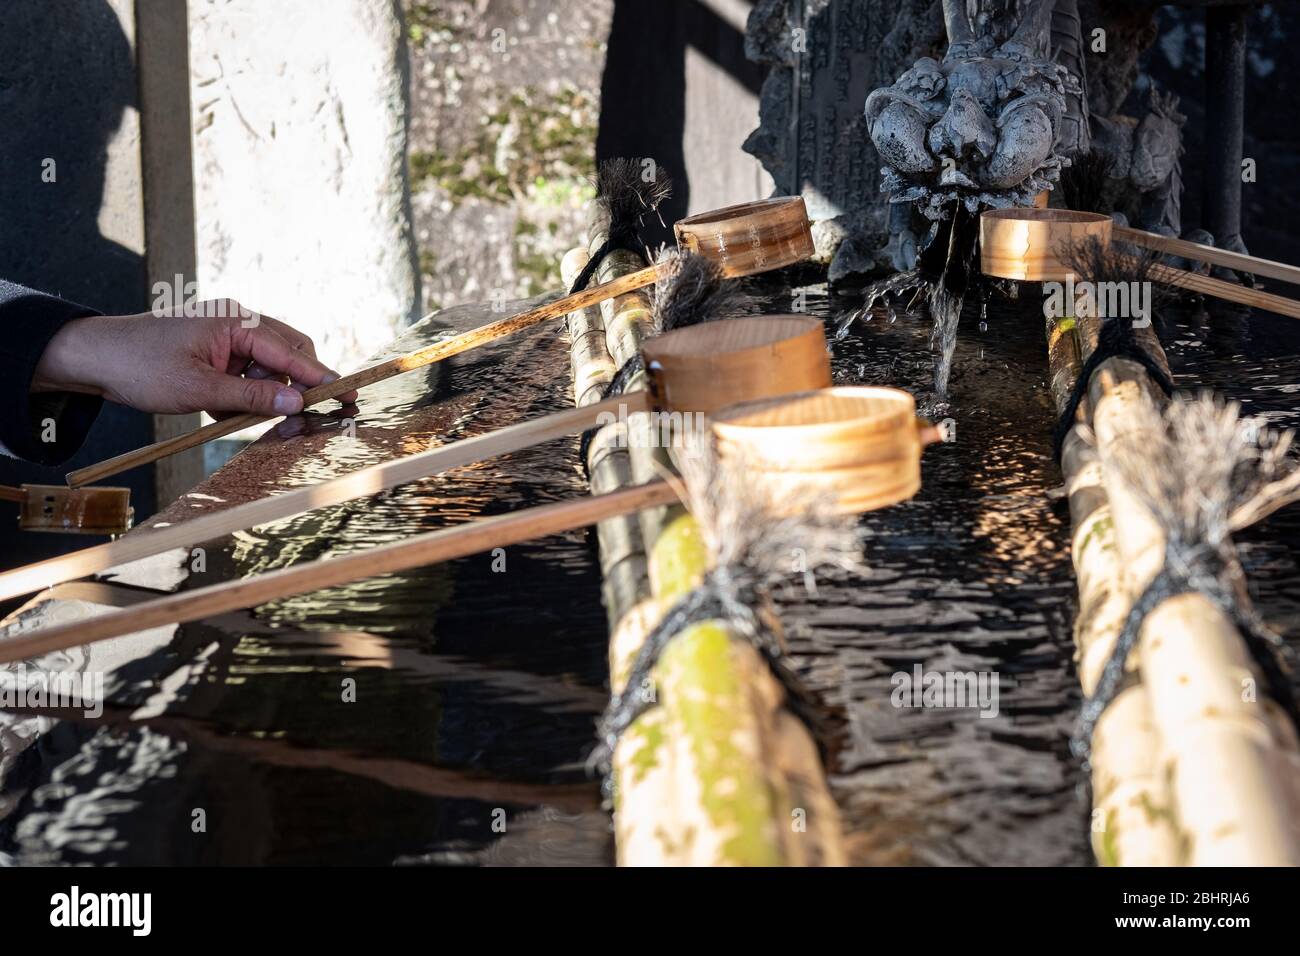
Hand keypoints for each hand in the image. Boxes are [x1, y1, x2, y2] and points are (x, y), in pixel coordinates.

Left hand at [32, 299, 358, 417]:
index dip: (320, 378)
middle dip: (301, 389)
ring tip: (269, 424)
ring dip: (273, 396)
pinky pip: (250, 373)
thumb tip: (297, 404)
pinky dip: (251, 394)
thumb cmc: (140, 366)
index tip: (347, 396)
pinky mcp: (219, 351)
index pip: (292, 352)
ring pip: (272, 368)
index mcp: (237, 321)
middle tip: (308, 422)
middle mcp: (239, 322)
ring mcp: (229, 336)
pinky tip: (234, 412)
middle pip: (290, 356)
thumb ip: (252, 397)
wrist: (94, 357)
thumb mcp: (199, 389)